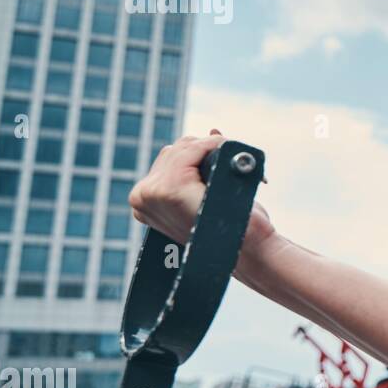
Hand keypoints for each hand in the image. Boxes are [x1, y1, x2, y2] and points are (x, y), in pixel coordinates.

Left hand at [130, 128, 274, 252]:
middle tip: (228, 155)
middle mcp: (147, 195)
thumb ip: (222, 157)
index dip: (214, 143)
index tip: (231, 144)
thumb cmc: (244, 225)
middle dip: (204, 149)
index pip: (189, 149)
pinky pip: (165, 171)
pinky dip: (184, 168)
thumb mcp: (236, 186)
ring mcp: (144, 202)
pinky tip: (201, 173)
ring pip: (170, 156)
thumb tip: (214, 133)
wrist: (243, 255)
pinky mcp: (147, 205)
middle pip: (176, 149)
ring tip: (217, 167)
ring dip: (195, 157)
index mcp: (165, 191)